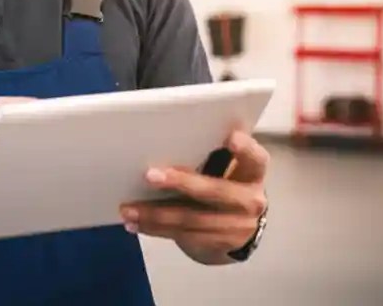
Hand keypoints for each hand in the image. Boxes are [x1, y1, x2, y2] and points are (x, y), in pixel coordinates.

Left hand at [120, 130, 269, 264]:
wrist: (240, 232)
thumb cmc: (224, 187)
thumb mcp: (227, 170)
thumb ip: (209, 156)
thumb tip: (161, 140)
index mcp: (253, 173)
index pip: (255, 158)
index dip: (245, 148)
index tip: (231, 136)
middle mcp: (249, 200)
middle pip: (214, 191)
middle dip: (181, 183)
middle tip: (150, 175)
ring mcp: (236, 226)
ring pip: (190, 218)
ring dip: (154, 214)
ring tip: (127, 208)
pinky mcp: (219, 244)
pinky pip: (182, 235)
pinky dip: (155, 229)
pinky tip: (134, 223)